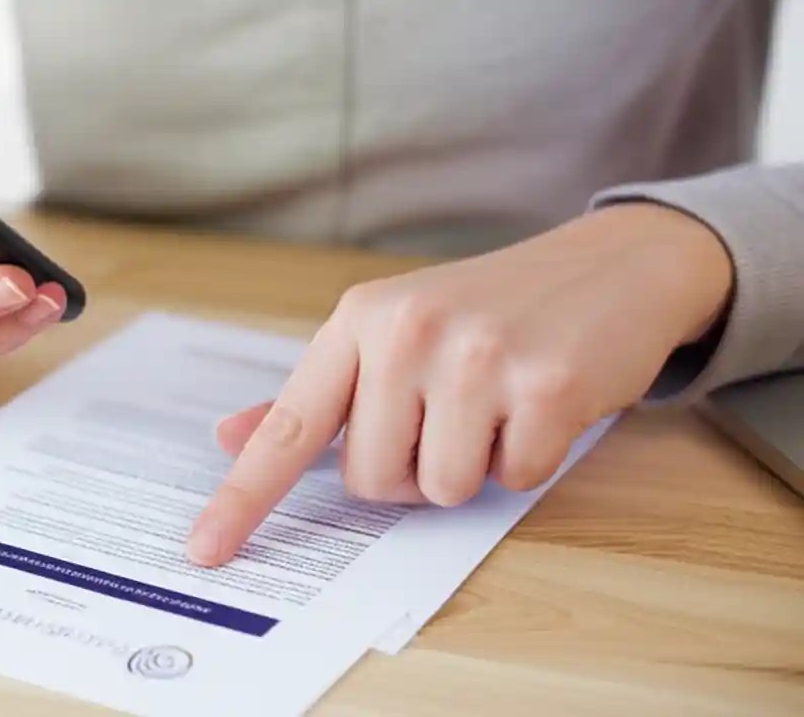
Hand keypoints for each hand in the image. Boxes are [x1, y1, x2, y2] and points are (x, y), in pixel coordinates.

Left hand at [187, 203, 732, 565]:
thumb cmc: (487, 311)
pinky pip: (512, 481)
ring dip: (470, 468)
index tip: (206, 550)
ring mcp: (477, 355)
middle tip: (448, 416)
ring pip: (440, 490)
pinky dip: (527, 460)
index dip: (243, 497)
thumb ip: (316, 395)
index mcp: (359, 319)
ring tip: (494, 407)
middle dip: (409, 472)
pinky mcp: (546, 384)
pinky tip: (539, 405)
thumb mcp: (391, 332)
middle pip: (370, 480)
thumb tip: (230, 436)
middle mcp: (408, 330)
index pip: (288, 426)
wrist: (611, 267)